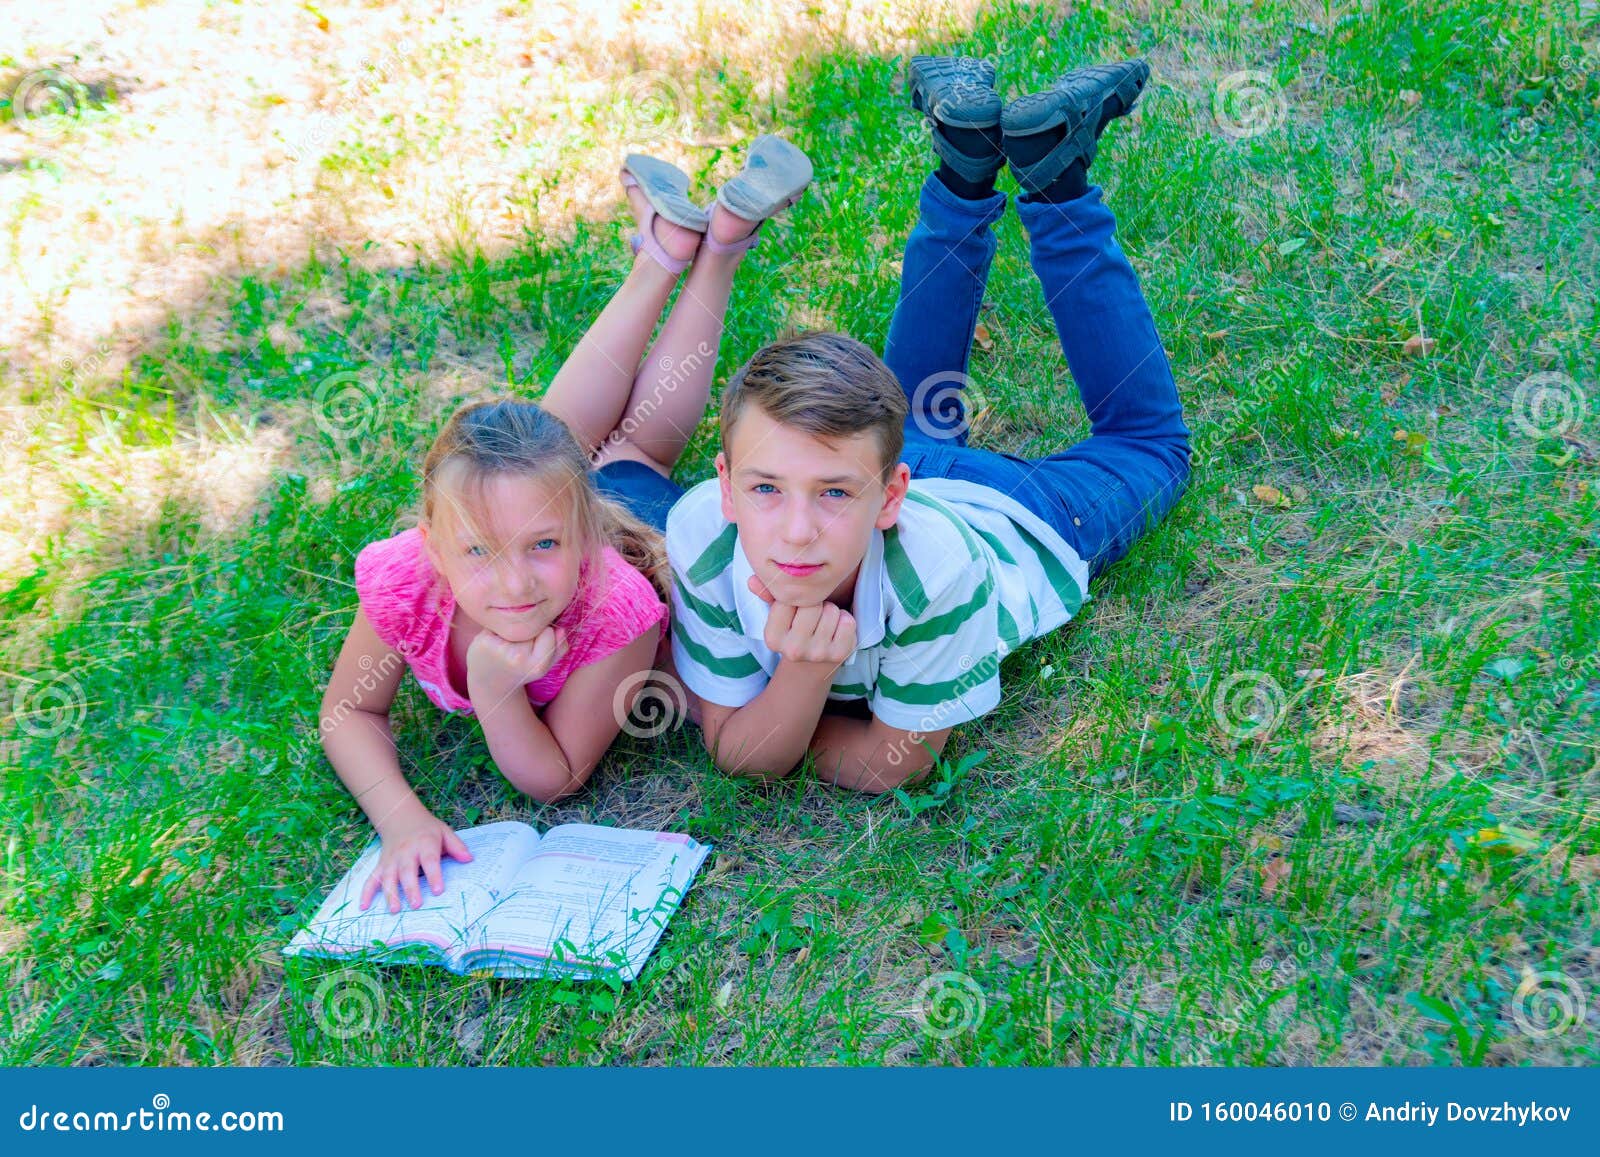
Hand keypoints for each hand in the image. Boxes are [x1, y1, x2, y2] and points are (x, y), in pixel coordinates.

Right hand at [359, 812, 473, 913]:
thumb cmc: (427, 829)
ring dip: (390, 894)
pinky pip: (371, 879)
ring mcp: (391, 859)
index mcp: (424, 844)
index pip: (430, 860)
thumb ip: (457, 846)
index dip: (434, 875)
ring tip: (395, 910)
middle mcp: (406, 852)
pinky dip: (366, 892)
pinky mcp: (381, 865)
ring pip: (389, 877)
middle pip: (407, 871)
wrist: (401, 817)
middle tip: (416, 905)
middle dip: (411, 888)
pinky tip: (363, 906)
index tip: (438, 890)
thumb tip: (469, 859)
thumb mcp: (444, 832)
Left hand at [466, 625, 568, 698]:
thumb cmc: (520, 669)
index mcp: (537, 665)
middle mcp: (518, 657)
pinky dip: (498, 629)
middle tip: (519, 648)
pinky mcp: (483, 641)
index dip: (543, 636)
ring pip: (516, 622)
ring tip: (506, 645)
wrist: (489, 682)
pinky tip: (493, 642)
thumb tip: (560, 630)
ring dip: (513, 629)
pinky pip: (499, 622)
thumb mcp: (544, 665)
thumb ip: (560, 648)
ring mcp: (500, 649)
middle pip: (532, 626)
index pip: (549, 632)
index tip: (534, 648)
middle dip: (528, 632)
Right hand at [749, 574, 856, 666]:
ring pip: (831, 612)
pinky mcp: (839, 655)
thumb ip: (769, 593)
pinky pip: (848, 623)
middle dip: (815, 603)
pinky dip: (845, 620)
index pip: (788, 598)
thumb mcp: (780, 612)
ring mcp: (817, 654)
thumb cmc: (796, 627)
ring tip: (822, 622)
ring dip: (830, 611)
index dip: (797, 596)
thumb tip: (752, 580)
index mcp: (772, 638)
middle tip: (812, 615)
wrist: (813, 662)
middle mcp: (792, 650)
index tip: (796, 607)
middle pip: (812, 605)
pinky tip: (836, 629)